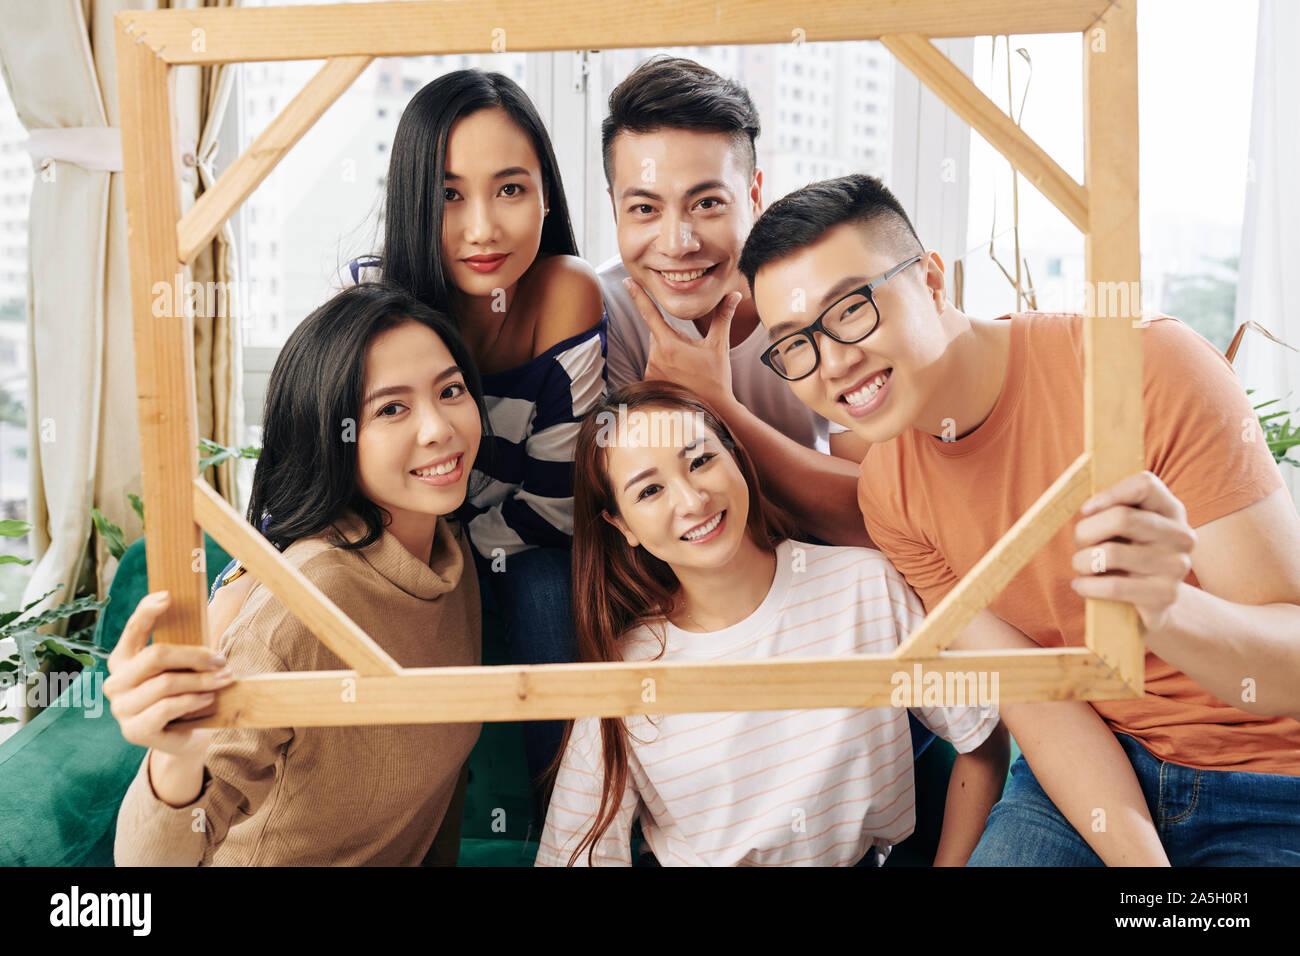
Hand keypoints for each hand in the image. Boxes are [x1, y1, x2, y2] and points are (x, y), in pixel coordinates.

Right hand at [104, 591, 233, 760]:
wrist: (188, 736)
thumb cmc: (187, 691)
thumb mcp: (188, 662)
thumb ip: (192, 634)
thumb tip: (232, 587)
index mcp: (123, 659)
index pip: (132, 628)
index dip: (147, 610)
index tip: (169, 596)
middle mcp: (115, 682)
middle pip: (156, 655)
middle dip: (195, 655)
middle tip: (222, 660)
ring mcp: (121, 708)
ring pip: (166, 683)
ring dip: (202, 680)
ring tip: (225, 680)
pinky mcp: (135, 731)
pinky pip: (168, 708)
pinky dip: (193, 700)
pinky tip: (208, 699)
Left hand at [622, 276, 739, 403]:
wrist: (713, 409)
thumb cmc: (716, 378)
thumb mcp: (719, 345)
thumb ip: (723, 317)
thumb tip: (733, 294)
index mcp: (670, 344)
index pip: (650, 313)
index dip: (638, 295)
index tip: (628, 280)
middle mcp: (655, 356)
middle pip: (659, 334)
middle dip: (673, 338)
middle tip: (692, 355)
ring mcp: (651, 371)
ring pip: (658, 351)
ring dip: (670, 354)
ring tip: (688, 370)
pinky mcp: (649, 383)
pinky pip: (655, 366)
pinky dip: (666, 367)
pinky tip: (681, 379)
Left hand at [1070, 471, 1196, 633]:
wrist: (1154, 600)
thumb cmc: (1127, 554)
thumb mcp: (1124, 527)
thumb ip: (1112, 509)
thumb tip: (1089, 508)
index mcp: (1171, 510)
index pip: (1145, 484)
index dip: (1109, 494)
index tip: (1087, 510)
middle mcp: (1181, 535)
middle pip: (1121, 518)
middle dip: (1086, 531)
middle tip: (1081, 543)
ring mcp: (1177, 566)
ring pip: (1110, 554)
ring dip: (1082, 561)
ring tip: (1083, 566)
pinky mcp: (1166, 595)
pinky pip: (1113, 586)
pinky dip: (1088, 586)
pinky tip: (1082, 585)